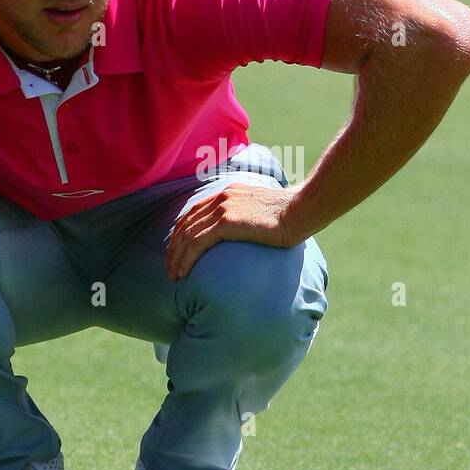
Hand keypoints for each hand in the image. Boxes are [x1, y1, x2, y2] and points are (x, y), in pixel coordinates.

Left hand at [165, 183, 301, 279]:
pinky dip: (187, 259)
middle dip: (173, 247)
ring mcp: (223, 209)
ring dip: (176, 257)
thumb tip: (246, 232)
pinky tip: (184, 273)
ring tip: (174, 276)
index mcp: (227, 193)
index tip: (176, 251)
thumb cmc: (289, 215)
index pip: (192, 213)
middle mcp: (221, 198)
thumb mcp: (262, 212)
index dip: (180, 233)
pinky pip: (197, 243)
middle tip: (169, 267)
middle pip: (185, 224)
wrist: (300, 210)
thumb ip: (247, 217)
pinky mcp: (227, 222)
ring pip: (187, 235)